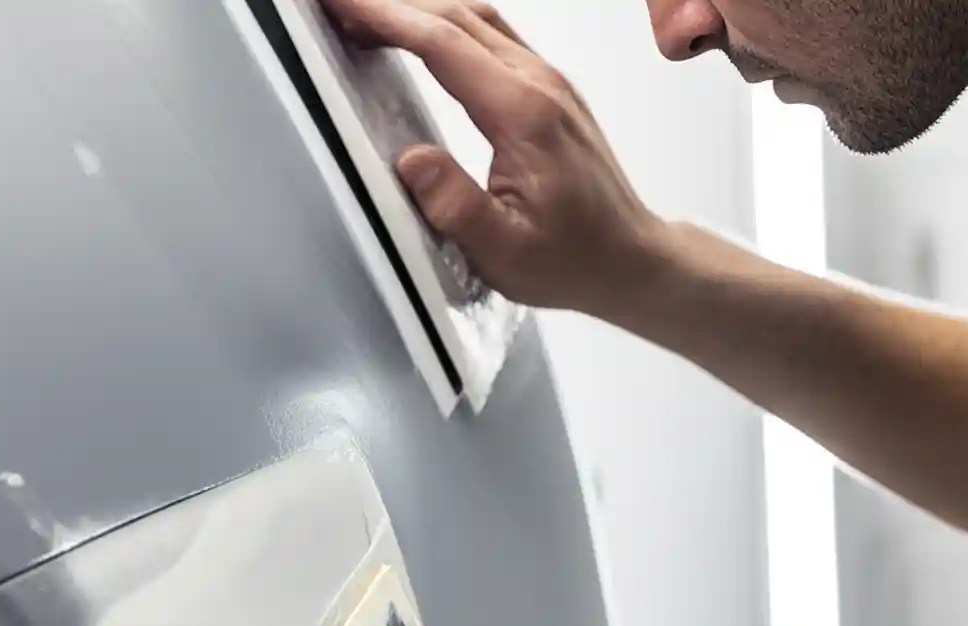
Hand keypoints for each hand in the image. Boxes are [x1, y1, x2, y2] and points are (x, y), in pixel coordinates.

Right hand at [321, 0, 673, 316]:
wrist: (628, 257)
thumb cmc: (570, 258)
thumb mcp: (505, 252)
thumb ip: (454, 206)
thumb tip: (409, 159)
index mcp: (524, 114)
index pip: (444, 43)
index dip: (386, 16)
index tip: (341, 5)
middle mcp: (540, 84)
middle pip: (457, 14)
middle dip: (393, 3)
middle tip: (339, 7)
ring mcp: (548, 82)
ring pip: (476, 17)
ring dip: (419, 8)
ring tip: (366, 17)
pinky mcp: (548, 90)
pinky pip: (491, 35)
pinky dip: (445, 24)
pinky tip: (418, 35)